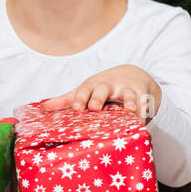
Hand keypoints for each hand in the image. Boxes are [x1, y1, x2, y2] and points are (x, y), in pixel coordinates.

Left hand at [40, 66, 161, 122]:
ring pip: (128, 94)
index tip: (76, 108)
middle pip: (103, 89)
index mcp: (94, 85)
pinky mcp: (144, 96)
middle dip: (98, 97)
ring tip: (128, 109)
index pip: (84, 90)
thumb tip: (44, 107)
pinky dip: (146, 108)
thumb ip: (67, 99)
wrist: (133, 75)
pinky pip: (145, 102)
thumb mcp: (86, 90)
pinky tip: (145, 115)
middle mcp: (110, 86)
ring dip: (128, 101)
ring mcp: (128, 90)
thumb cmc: (104, 87)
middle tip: (95, 107)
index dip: (80, 98)